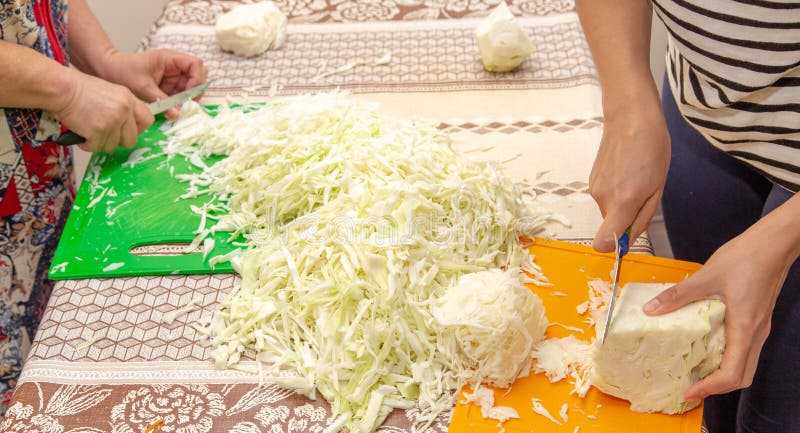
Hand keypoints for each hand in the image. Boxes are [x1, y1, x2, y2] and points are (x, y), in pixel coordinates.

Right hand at [53, 69, 153, 152]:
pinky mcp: (99, 131)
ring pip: (113, 146)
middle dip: (117, 140)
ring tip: (88, 129)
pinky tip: (81, 133)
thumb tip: (127, 127)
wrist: (62, 88)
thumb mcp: (110, 93)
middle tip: (104, 134)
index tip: (127, 131)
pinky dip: (87, 144)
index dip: (137, 129)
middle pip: (131, 139)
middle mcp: (124, 110)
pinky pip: (96, 147)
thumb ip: (122, 108)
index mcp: (128, 99)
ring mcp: (113, 121)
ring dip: (99, 142)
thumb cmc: (79, 90)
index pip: (147, 120)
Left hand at [99, 49, 206, 119]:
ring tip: (175, 109)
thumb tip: (178, 114)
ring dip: (185, 99)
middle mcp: (174, 66)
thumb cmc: (123, 71)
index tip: (189, 94)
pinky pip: (179, 95)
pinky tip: (170, 109)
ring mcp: (172, 76)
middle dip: (194, 92)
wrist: (107, 70)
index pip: (196, 65)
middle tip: (185, 104)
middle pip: (197, 77)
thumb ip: (162, 101)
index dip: (197, 79)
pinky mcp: (167, 85)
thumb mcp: (143, 87)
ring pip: (189, 88)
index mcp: (170, 59)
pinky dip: (177, 103)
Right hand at [590, 98, 669, 251]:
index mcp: (622, 202)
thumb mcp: (658, 187)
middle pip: (611, 225)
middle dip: (626, 218)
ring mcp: (593, 188)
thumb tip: (629, 238)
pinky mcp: (591, 179)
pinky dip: (615, 192)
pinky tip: (626, 171)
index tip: (628, 236)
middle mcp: (602, 198)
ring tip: (637, 178)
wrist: (630, 116)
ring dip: (622, 203)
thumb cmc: (652, 148)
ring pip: (608, 210)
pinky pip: (604, 197)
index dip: (615, 246)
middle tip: (645, 193)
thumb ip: (643, 217)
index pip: (603, 242)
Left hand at [643, 224, 792, 402]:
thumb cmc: (747, 257)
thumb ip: (678, 295)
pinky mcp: (757, 319)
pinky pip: (744, 348)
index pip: (732, 374)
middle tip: (689, 387)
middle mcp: (755, 334)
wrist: (774, 243)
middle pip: (741, 376)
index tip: (689, 391)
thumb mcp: (706, 276)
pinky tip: (705, 347)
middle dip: (716, 387)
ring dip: (721, 374)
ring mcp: (758, 327)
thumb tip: (651, 310)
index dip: (710, 388)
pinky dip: (726, 357)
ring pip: (744, 364)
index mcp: (744, 328)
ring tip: (695, 372)